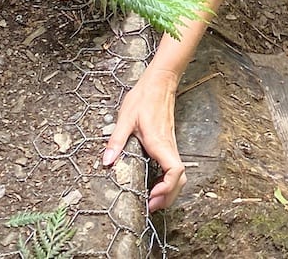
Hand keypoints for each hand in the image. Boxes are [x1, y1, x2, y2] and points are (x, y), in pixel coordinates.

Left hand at [102, 67, 185, 212]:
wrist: (160, 81)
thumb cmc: (145, 97)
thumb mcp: (126, 117)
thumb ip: (116, 140)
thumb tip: (106, 161)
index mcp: (159, 142)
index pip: (175, 170)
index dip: (167, 187)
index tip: (153, 196)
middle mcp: (168, 146)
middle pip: (180, 179)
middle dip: (169, 197)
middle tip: (151, 207)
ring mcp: (170, 145)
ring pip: (179, 174)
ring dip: (169, 190)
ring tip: (152, 200)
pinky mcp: (168, 143)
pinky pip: (174, 167)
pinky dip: (168, 180)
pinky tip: (155, 184)